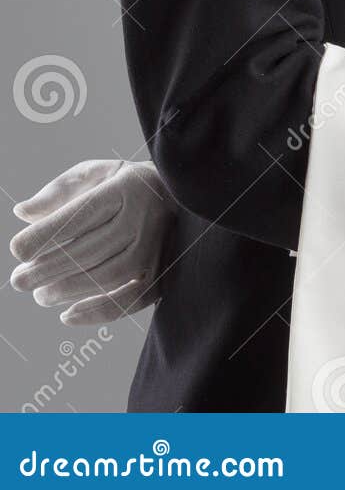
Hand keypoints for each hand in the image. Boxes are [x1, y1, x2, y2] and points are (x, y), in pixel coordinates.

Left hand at [10, 159, 173, 324]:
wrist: (181, 196)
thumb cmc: (124, 185)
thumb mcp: (94, 174)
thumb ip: (57, 192)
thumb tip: (22, 212)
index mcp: (122, 189)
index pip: (79, 216)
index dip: (44, 236)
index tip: (18, 250)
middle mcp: (142, 219)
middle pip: (89, 250)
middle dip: (46, 269)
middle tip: (19, 280)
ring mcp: (155, 248)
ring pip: (107, 277)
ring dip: (66, 291)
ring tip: (40, 294)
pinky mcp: (163, 272)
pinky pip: (131, 300)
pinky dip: (98, 312)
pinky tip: (67, 315)